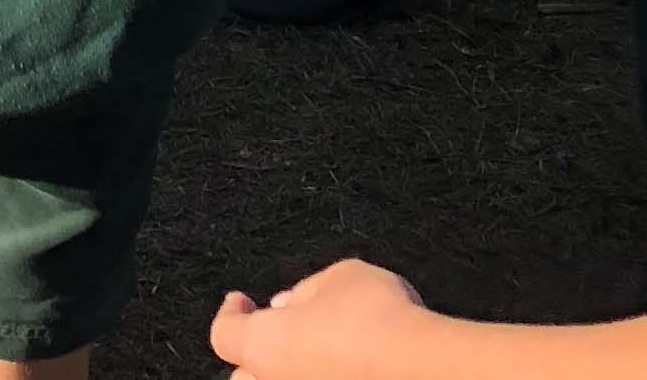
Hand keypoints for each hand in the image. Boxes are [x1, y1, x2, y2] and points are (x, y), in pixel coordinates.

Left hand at [211, 262, 437, 374]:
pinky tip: (344, 366)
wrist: (422, 367)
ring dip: (289, 371)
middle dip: (256, 355)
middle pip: (245, 375)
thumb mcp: (340, 277)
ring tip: (314, 353)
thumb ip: (307, 289)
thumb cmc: (378, 318)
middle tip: (281, 333)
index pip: (224, 333)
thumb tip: (289, 303)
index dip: (231, 313)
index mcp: (264, 344)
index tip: (240, 299)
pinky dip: (321, 377)